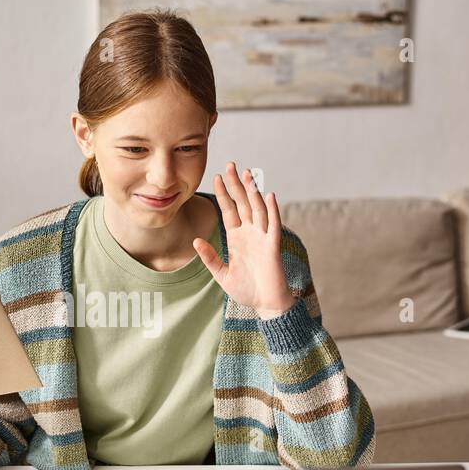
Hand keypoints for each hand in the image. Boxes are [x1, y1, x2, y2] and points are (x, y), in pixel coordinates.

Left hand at [193, 161, 294, 318]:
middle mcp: (250, 234)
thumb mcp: (221, 274)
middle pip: (243, 204)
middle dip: (237, 185)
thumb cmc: (246, 290)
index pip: (229, 210)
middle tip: (231, 164)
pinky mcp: (272, 246)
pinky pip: (273, 225)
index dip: (223, 194)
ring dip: (253, 191)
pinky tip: (269, 195)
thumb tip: (195, 240)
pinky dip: (272, 210)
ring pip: (257, 209)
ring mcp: (262, 238)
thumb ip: (210, 257)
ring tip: (247, 174)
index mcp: (237, 238)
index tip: (217, 177)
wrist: (265, 305)